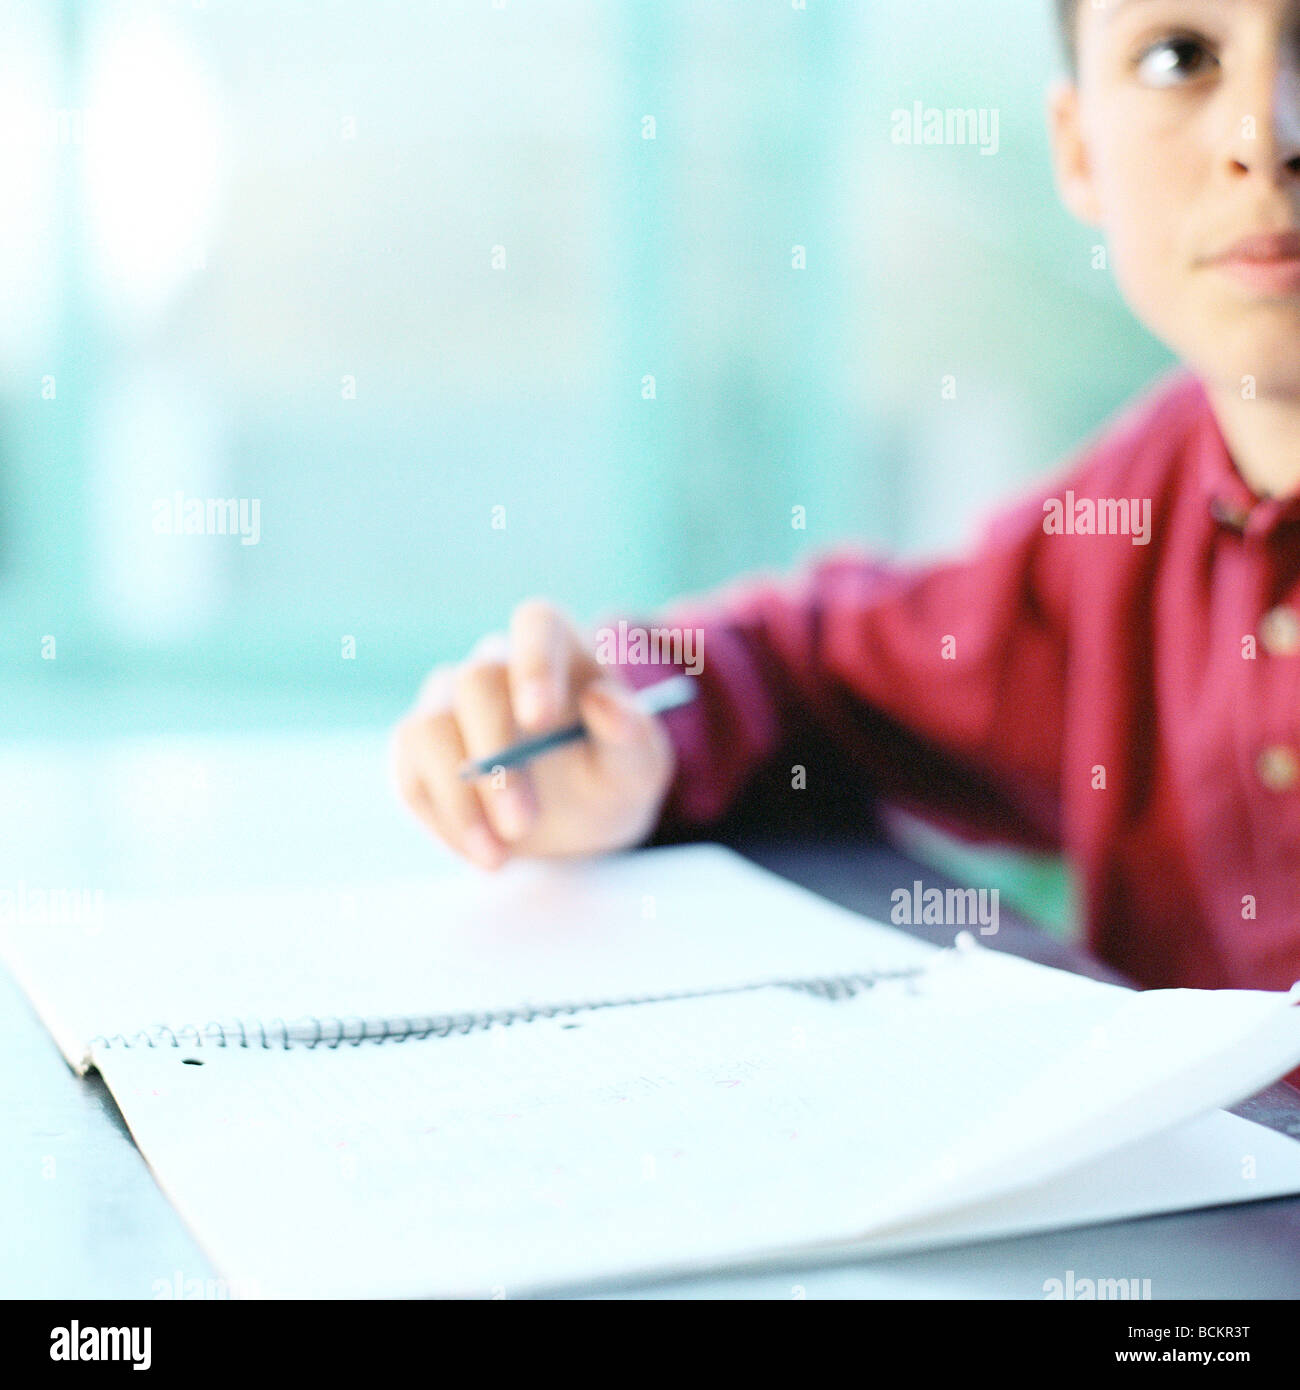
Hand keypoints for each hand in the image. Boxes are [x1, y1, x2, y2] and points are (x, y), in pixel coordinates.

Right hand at [391, 599, 675, 868]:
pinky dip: (444, 821)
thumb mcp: (638, 768)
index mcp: (558, 650)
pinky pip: (410, 775)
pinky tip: (486, 853)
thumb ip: (631, 734)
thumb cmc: (611, 780)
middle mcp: (495, 664)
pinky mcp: (417, 751)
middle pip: (476, 682)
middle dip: (498, 759)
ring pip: (428, 729)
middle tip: (524, 823)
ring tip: (500, 855)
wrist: (578, 826)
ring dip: (461, 798)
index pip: (536, 624)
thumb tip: (603, 700)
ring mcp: (448, 704)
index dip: (533, 664)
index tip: (539, 720)